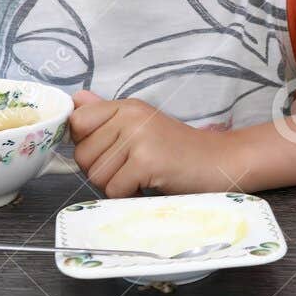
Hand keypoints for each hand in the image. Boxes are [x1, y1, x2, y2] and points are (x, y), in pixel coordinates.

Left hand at [69, 91, 241, 196]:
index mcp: (126, 105)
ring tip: (142, 176)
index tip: (109, 153)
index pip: (77, 121)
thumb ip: (106, 114)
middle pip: (82, 154)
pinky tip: (149, 185)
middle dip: (102, 171)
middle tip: (132, 169)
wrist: (221, 161)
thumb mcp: (141, 124)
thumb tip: (74, 99)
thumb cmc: (180, 149)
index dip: (85, 144)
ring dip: (116, 185)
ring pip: (96, 175)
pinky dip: (129, 196)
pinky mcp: (147, 161)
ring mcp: (138, 137)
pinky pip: (114, 190)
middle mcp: (130, 116)